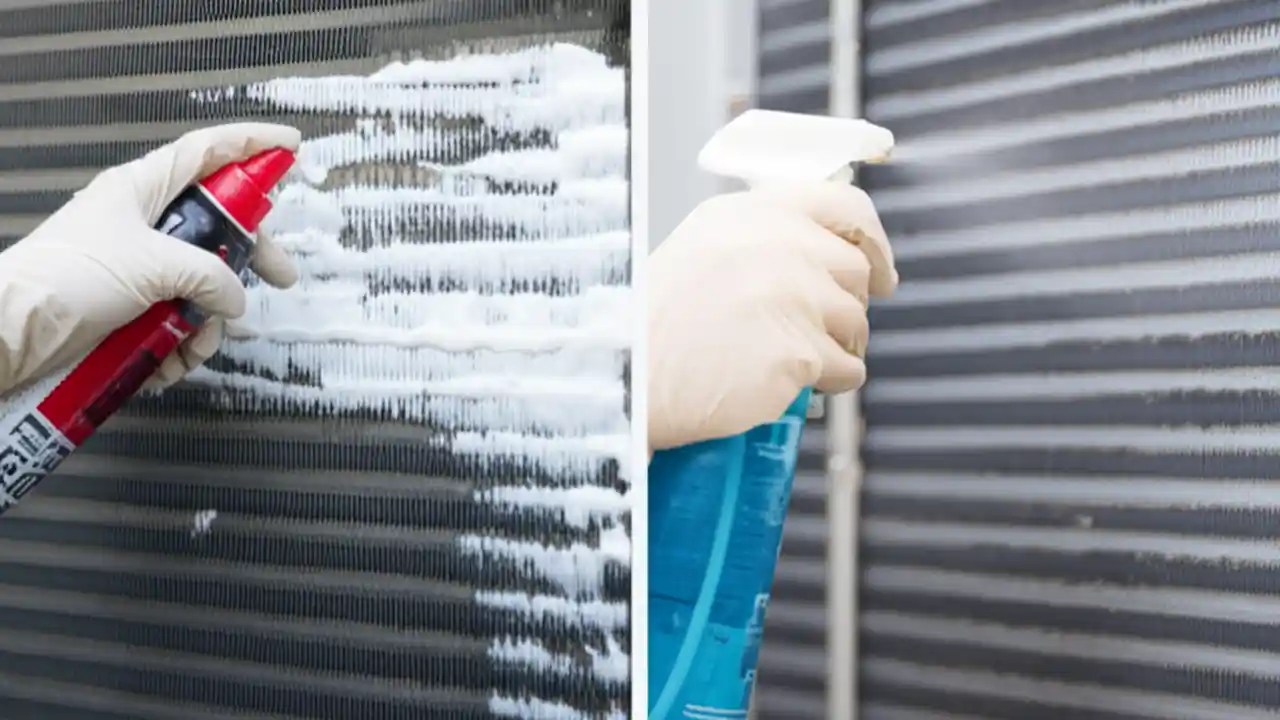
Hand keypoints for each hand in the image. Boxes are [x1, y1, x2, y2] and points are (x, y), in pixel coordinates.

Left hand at [0, 123, 300, 394]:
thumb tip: (236, 297)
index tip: (289, 147)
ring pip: (200, 285)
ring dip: (208, 320)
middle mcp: (142, 223)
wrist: (13, 331)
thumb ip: (211, 275)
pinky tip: (172, 362)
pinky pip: (175, 320)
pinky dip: (181, 345)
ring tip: (197, 344)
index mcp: (142, 189)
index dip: (252, 145)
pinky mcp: (129, 306)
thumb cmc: (67, 278)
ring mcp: (137, 266)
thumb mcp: (154, 264)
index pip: (208, 152)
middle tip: (280, 276)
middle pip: (216, 227)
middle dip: (248, 258)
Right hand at [648, 182, 896, 451]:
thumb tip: (833, 254)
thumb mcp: (706, 248)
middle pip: (856, 273)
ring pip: (856, 324)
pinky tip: (787, 383)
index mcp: (754, 212)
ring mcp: (794, 296)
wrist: (629, 378)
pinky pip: (847, 370)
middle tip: (814, 333)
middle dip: (844, 306)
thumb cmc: (658, 325)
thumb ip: (766, 237)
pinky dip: (828, 383)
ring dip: (835, 348)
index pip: (846, 207)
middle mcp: (780, 244)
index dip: (874, 241)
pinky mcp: (800, 350)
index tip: (882, 272)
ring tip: (786, 361)